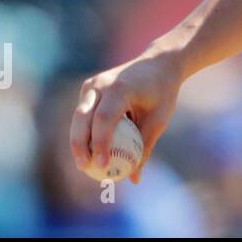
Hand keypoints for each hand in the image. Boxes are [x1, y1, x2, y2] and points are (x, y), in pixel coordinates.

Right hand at [70, 50, 182, 183]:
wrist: (160, 62)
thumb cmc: (163, 92)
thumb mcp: (159, 119)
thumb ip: (145, 147)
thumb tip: (134, 179)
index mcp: (120, 88)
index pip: (104, 119)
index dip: (100, 144)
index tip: (103, 165)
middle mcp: (101, 83)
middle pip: (82, 117)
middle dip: (80, 145)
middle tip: (86, 168)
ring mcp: (93, 83)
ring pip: (78, 116)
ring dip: (78, 140)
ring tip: (84, 164)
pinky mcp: (90, 87)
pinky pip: (83, 112)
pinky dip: (84, 130)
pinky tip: (88, 150)